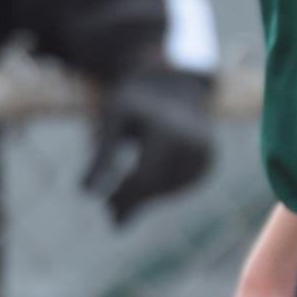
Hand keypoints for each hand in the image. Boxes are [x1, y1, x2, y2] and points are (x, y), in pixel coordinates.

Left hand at [82, 67, 212, 223]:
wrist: (172, 86)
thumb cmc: (135, 103)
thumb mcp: (113, 120)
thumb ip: (102, 155)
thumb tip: (87, 192)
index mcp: (168, 130)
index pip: (145, 177)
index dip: (123, 194)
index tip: (102, 201)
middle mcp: (194, 142)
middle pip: (158, 187)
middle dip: (133, 200)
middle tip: (110, 210)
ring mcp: (205, 153)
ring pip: (172, 190)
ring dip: (148, 197)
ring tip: (125, 190)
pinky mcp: (209, 162)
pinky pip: (183, 187)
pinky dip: (163, 190)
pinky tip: (148, 181)